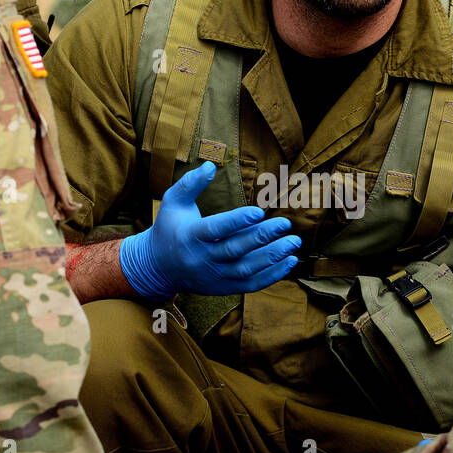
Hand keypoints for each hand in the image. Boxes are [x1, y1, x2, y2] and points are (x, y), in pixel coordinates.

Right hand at [119, 163, 300, 299]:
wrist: (159, 267)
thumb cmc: (169, 228)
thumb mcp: (173, 202)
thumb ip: (191, 183)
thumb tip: (210, 165)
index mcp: (190, 236)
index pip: (216, 229)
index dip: (237, 221)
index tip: (259, 212)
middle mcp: (203, 259)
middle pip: (236, 250)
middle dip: (262, 237)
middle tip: (285, 224)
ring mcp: (215, 276)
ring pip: (247, 269)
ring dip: (273, 257)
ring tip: (293, 242)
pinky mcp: (224, 287)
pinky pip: (251, 284)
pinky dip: (272, 275)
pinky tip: (290, 261)